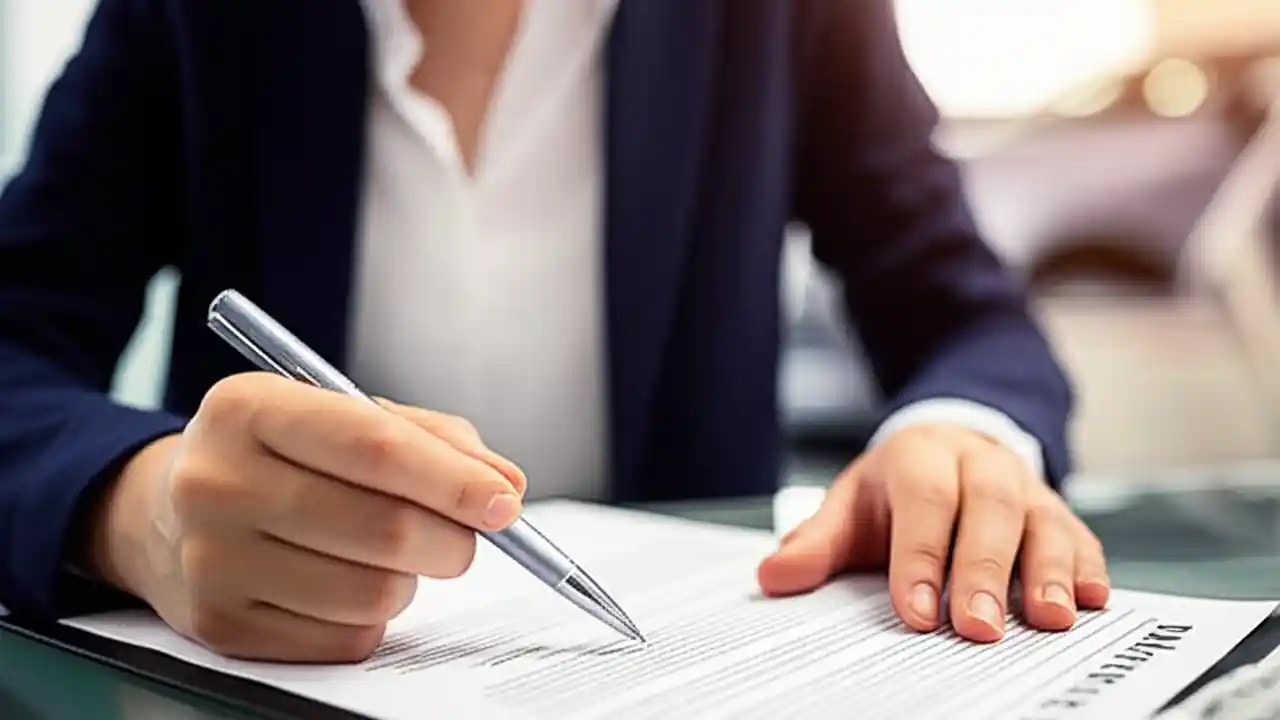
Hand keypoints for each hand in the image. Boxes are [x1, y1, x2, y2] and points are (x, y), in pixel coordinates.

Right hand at [86, 373, 524, 661]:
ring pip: (372, 592)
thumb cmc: (280, 453)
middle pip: (382, 528)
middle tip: (467, 537)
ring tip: (393, 555)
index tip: (504, 503)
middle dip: (452, 539)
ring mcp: (212, 562)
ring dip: (412, 579)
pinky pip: (347, 636)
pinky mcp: (222, 627)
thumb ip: (431, 438)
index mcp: (247, 408)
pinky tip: (346, 581)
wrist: (166, 510)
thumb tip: (505, 485)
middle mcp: (216, 483)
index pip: (374, 448)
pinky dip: (372, 615)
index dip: (453, 481)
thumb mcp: (339, 414)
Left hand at [757, 425, 1108, 641]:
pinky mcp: (1060, 514)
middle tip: (979, 627)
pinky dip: (1089, 569)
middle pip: (991, 510)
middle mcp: (981, 465)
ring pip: (1046, 522)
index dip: (920, 556)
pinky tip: (1092, 602)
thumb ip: (815, 543)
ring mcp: (1028, 488)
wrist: (950, 447)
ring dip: (1049, 571)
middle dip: (986, 570)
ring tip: (1049, 619)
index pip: (924, 501)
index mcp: (922, 456)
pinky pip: (1082, 537)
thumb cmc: (897, 488)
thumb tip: (773, 578)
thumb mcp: (850, 505)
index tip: (914, 612)